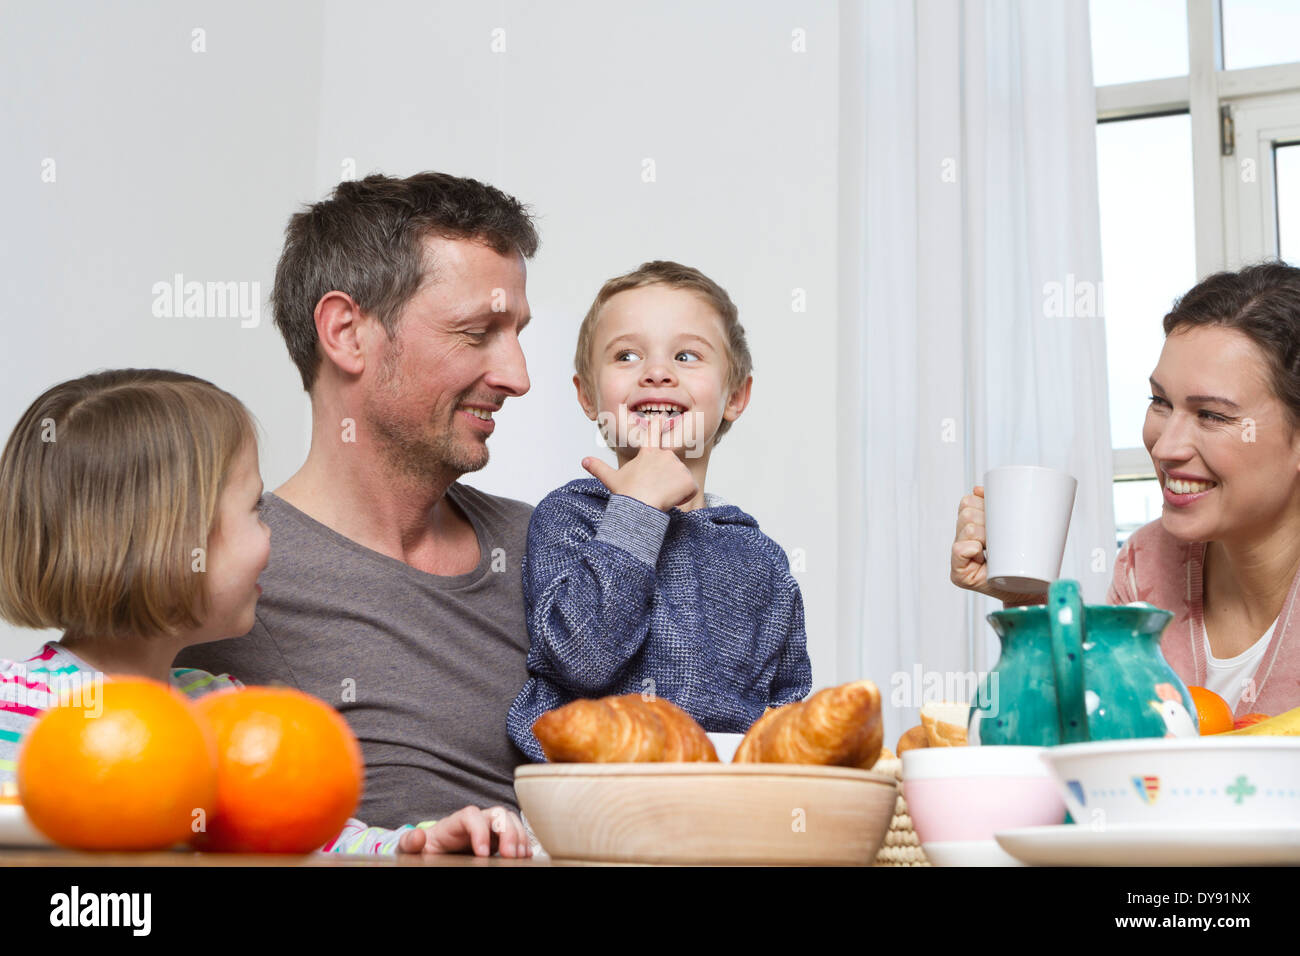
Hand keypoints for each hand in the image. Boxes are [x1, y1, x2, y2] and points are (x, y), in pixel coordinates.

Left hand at [395, 806, 532, 858]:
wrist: (435, 852)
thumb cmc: (425, 850)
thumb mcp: (412, 848)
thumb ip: (410, 842)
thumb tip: (418, 836)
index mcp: (455, 823)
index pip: (471, 816)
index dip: (480, 831)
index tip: (482, 853)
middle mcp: (476, 821)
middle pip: (497, 813)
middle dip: (507, 832)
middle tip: (509, 855)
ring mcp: (489, 829)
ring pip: (510, 820)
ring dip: (518, 836)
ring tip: (519, 856)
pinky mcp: (498, 840)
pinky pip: (516, 833)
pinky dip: (523, 842)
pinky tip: (523, 856)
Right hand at [581, 414, 698, 511]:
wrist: (640, 506)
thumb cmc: (627, 493)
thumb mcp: (611, 479)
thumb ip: (599, 468)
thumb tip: (584, 461)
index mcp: (649, 453)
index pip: (654, 433)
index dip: (658, 424)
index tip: (662, 416)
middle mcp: (666, 455)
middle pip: (670, 467)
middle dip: (666, 479)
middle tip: (653, 490)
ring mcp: (678, 466)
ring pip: (681, 479)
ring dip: (674, 489)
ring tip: (660, 496)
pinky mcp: (688, 480)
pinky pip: (689, 490)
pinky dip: (683, 496)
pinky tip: (671, 500)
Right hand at [950, 486, 1042, 604]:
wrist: (1029, 591)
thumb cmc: (1024, 562)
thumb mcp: (1015, 530)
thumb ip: (999, 510)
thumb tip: (979, 488)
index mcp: (971, 527)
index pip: (967, 501)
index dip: (984, 504)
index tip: (999, 518)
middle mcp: (961, 541)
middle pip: (967, 512)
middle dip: (987, 520)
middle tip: (1001, 537)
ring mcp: (958, 558)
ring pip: (966, 527)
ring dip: (984, 535)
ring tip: (995, 549)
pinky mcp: (958, 575)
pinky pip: (959, 548)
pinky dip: (972, 548)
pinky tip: (982, 556)